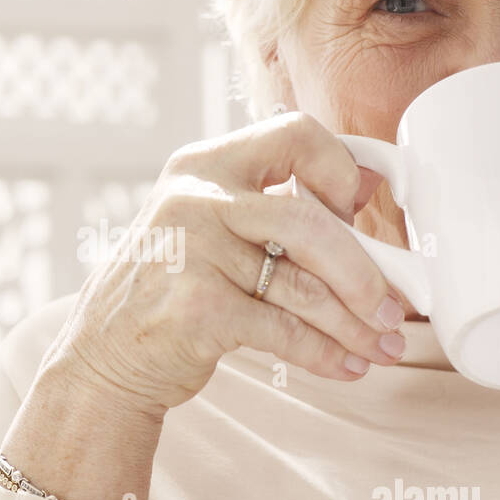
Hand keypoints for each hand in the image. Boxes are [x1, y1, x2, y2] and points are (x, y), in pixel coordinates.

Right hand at [48, 111, 407, 417]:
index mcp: (205, 164)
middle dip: (364, 272)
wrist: (104, 356)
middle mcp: (196, 198)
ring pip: (304, 287)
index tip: (360, 208)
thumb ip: (273, 203)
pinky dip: (324, 354)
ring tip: (382, 347)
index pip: (294, 134)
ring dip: (355, 325)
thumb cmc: (170, 288)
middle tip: (395, 307)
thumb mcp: (208, 225)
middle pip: (310, 220)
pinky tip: (346, 366)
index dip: (339, 168)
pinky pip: (285, 330)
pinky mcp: (198, 309)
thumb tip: (364, 185)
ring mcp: (193, 252)